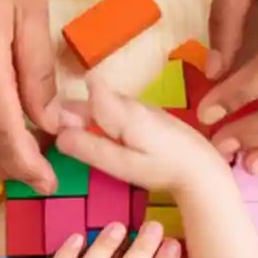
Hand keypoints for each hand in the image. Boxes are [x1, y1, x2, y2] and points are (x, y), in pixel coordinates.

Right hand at [55, 78, 229, 195]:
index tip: (55, 126)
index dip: (67, 102)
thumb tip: (57, 133)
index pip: (88, 87)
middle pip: (92, 99)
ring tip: (80, 144)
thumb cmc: (162, 169)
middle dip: (72, 115)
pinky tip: (107, 143)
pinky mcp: (147, 116)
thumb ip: (90, 147)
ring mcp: (140, 106)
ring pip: (104, 106)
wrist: (202, 170)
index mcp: (121, 109)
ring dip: (88, 120)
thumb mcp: (122, 164)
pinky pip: (117, 113)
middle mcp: (129, 101)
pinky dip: (105, 124)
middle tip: (64, 143)